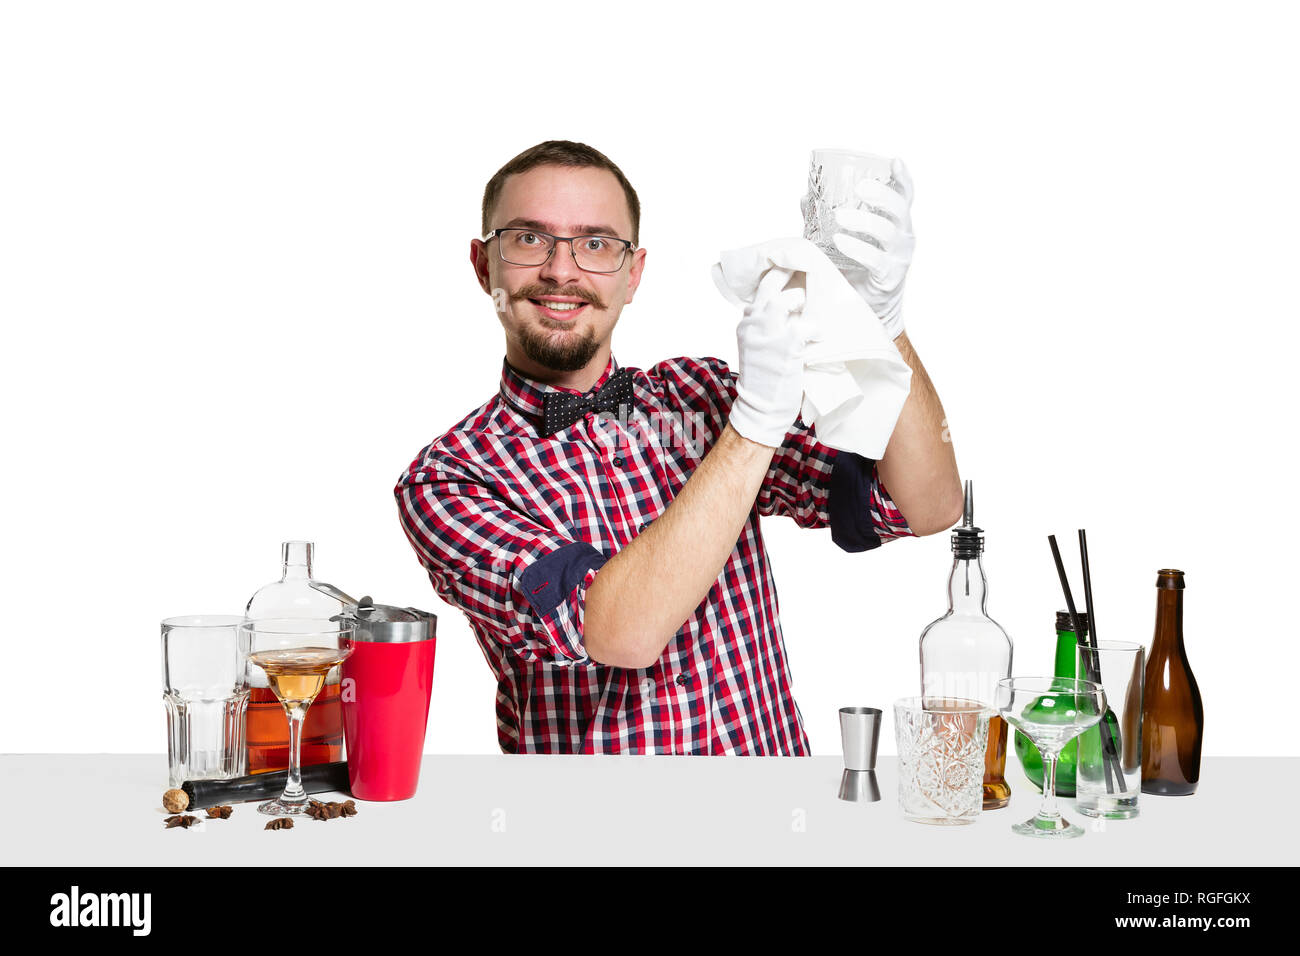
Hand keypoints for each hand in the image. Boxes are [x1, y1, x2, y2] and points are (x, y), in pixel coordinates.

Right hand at [728, 267, 807, 447]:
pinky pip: (806, 325)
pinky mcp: (786, 346)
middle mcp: (753, 323)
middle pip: (771, 284)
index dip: (777, 276)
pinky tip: (817, 337)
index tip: (791, 270)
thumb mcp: (757, 346)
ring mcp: (768, 333)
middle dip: (789, 274)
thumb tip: (792, 307)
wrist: (760, 408)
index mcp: (746, 323)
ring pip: (786, 299)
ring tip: (809, 312)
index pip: (761, 288)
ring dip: (802, 302)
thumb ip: (767, 325)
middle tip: (806, 272)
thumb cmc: (764, 380)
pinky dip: (815, 329)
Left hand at [832, 158, 914, 338]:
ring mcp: (899, 257)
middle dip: (882, 195)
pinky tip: (840, 243)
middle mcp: (903, 235)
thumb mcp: (841, 236)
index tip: (895, 161)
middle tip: (860, 188)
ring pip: (889, 232)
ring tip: (840, 217)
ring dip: (864, 222)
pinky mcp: (889, 276)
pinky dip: (858, 249)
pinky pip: (876, 260)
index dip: (903, 177)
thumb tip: (805, 197)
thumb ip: (825, 218)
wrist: (862, 306)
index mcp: (895, 221)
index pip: (906, 195)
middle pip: (901, 208)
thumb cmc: (853, 267)